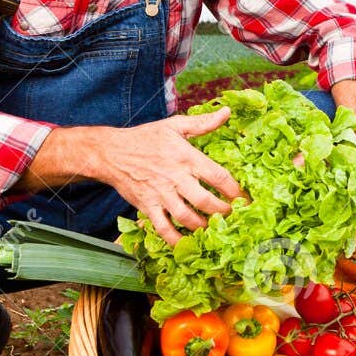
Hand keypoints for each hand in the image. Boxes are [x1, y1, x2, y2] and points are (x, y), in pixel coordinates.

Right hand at [18, 110, 244, 245]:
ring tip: (214, 229)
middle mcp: (175, 177)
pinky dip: (177, 240)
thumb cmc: (146, 138)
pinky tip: (187, 243)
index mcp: (186, 157)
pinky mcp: (148, 207)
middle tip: (232, 216)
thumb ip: (203, 123)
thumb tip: (226, 112)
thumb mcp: (175, 126)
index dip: (235, 190)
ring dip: (204, 227)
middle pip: (205, 201)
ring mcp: (161, 194)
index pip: (218, 176)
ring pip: (187, 218)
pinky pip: (164, 229)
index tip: (244, 198)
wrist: (112, 152)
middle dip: (223, 212)